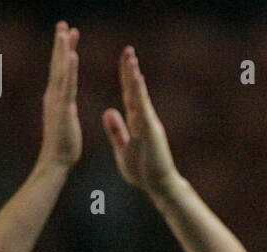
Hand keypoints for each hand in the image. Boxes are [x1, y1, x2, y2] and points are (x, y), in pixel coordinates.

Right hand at [38, 21, 80, 171]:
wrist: (57, 161)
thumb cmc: (64, 147)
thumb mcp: (64, 122)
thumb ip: (63, 110)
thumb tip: (63, 104)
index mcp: (56, 98)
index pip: (60, 70)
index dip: (63, 52)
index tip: (67, 35)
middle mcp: (53, 95)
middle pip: (57, 64)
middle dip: (60, 43)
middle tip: (64, 23)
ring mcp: (57, 100)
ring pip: (60, 69)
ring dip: (63, 49)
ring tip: (66, 30)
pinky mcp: (63, 108)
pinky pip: (68, 85)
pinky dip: (69, 69)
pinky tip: (72, 54)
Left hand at [103, 47, 178, 197]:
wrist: (159, 187)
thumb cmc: (144, 173)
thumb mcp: (123, 149)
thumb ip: (116, 131)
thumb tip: (108, 111)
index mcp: (136, 123)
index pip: (129, 95)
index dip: (125, 78)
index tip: (123, 61)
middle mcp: (144, 119)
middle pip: (135, 90)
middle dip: (130, 69)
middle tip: (128, 49)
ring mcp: (149, 123)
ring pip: (139, 95)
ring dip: (134, 75)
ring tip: (131, 57)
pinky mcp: (151, 129)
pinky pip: (143, 107)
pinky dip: (139, 92)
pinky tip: (136, 78)